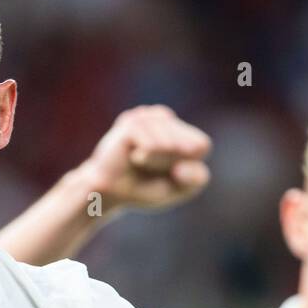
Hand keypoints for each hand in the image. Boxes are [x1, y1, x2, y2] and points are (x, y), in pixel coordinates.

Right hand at [79, 105, 210, 217]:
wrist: (106, 192)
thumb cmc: (143, 188)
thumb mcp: (180, 188)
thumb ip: (196, 179)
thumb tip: (182, 166)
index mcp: (176, 128)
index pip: (201, 144)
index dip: (188, 165)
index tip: (169, 173)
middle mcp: (162, 116)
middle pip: (188, 145)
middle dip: (170, 165)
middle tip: (148, 168)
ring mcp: (146, 115)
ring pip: (169, 145)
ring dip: (155, 163)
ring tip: (138, 162)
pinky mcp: (132, 122)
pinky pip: (153, 146)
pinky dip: (145, 159)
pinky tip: (132, 157)